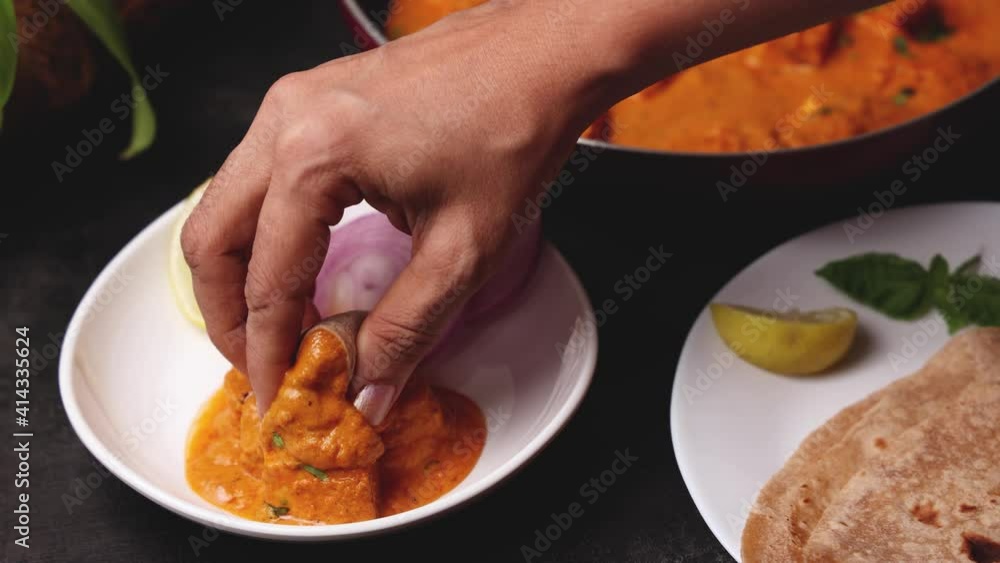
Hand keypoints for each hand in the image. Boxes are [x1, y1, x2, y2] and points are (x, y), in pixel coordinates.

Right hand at [180, 1, 598, 423]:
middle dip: (230, 316)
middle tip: (265, 367)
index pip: (267, 280)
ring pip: (226, 205)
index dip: (270, 353)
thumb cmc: (514, 130)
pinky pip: (258, 178)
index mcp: (314, 155)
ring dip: (242, 274)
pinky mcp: (311, 100)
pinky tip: (301, 269)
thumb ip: (406, 329)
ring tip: (281, 328)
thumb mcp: (464, 250)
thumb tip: (367, 389)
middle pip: (211, 239)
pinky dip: (265, 234)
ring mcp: (293, 102)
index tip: (280, 399)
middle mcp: (285, 120)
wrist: (543, 52)